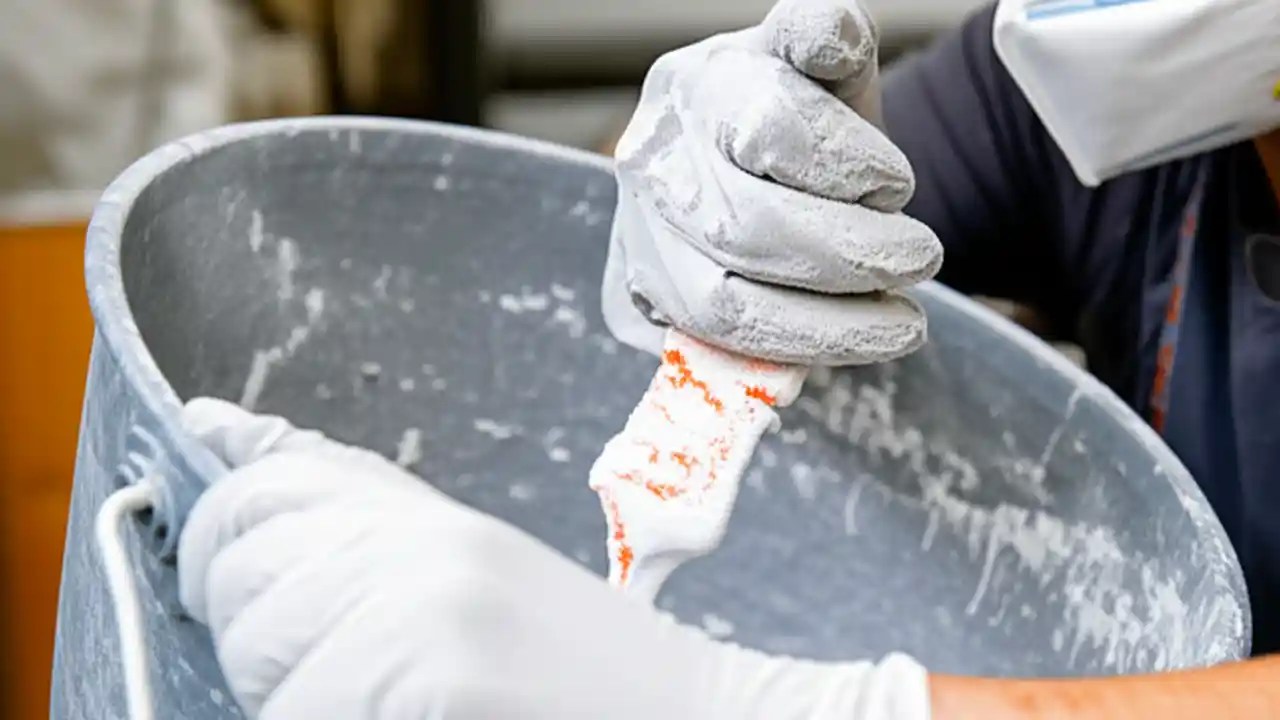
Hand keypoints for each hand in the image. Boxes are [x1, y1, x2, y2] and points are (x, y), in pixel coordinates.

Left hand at [178, 397, 929, 718]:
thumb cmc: (586, 686)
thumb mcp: (473, 587)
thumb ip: (361, 515)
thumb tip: (221, 431)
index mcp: (435, 523)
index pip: (266, 482)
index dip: (222, 534)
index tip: (219, 571)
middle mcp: (426, 542)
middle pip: (236, 561)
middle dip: (255, 635)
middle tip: (340, 675)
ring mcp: (431, 600)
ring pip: (256, 649)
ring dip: (290, 697)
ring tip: (380, 701)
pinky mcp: (438, 668)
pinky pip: (300, 715)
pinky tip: (407, 719)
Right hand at [603, 0, 942, 365]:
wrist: (745, 175)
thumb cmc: (800, 123)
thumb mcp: (825, 71)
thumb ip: (832, 40)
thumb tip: (829, 35)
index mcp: (698, 85)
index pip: (770, 130)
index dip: (848, 166)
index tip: (897, 185)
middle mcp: (650, 159)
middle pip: (744, 226)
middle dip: (850, 254)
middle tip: (920, 260)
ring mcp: (637, 237)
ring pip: (724, 305)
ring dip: (829, 326)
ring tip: (901, 323)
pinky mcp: (638, 303)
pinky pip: (709, 352)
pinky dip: (786, 359)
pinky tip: (842, 350)